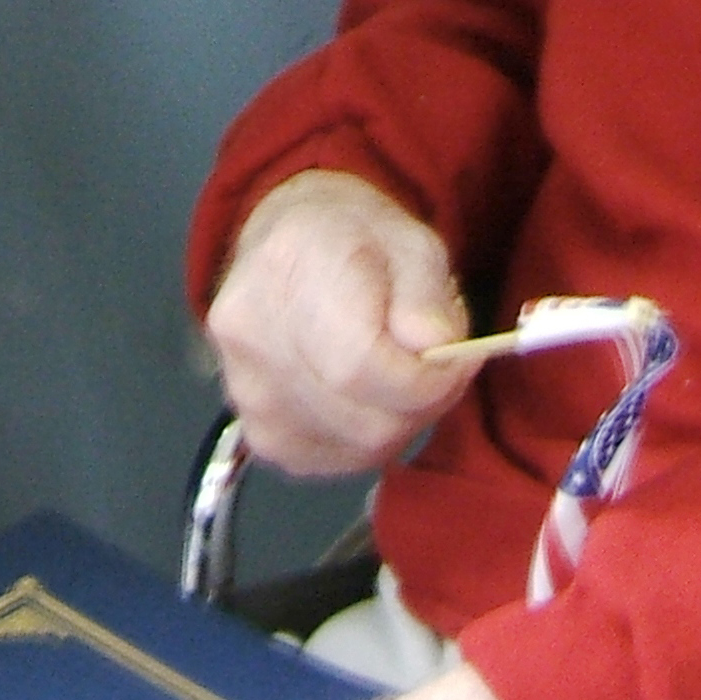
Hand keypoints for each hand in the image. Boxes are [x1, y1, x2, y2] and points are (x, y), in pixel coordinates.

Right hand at [206, 172, 469, 475]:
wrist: (291, 246)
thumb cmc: (354, 239)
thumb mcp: (409, 241)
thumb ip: (426, 295)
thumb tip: (435, 349)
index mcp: (284, 269)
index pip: (358, 366)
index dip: (422, 381)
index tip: (454, 362)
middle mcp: (250, 335)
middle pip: (360, 419)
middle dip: (420, 404)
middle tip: (439, 368)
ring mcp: (245, 390)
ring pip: (353, 447)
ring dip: (398, 422)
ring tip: (402, 373)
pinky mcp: (258, 431)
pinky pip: (335, 460)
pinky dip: (367, 440)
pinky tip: (369, 396)